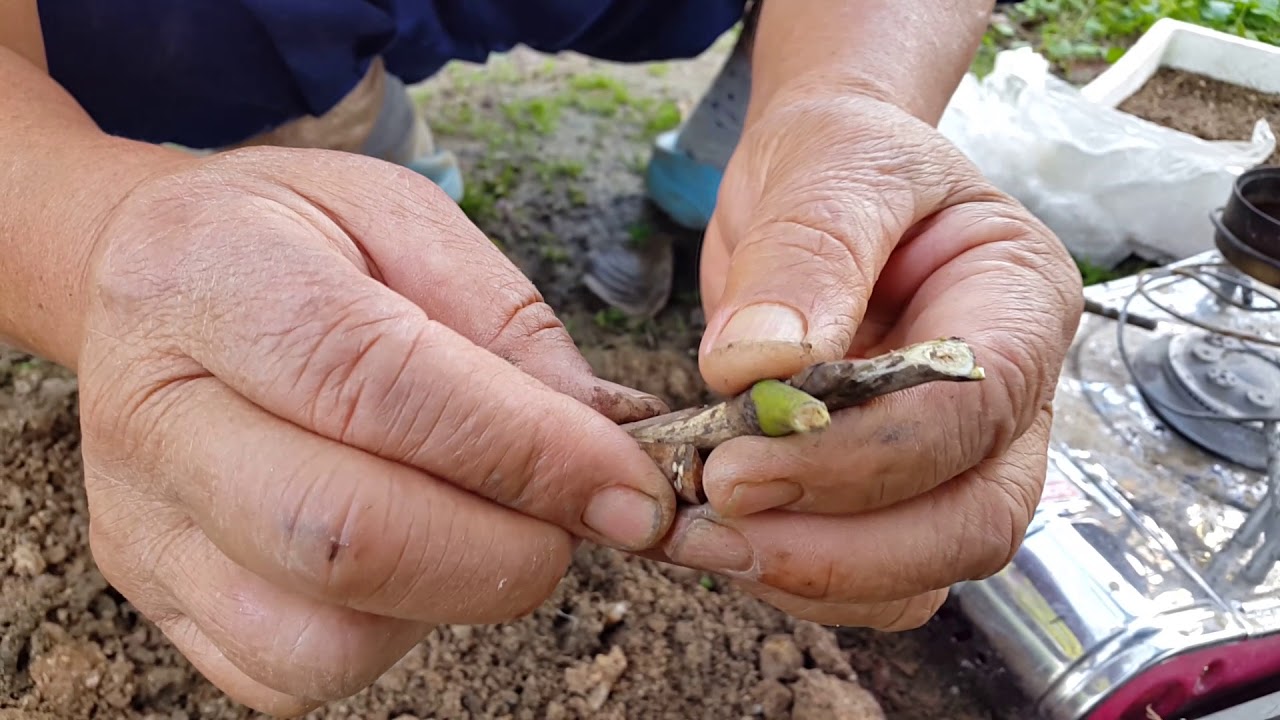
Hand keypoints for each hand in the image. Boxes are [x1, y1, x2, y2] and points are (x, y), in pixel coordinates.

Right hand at [75, 147, 676, 714]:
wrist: (156, 279)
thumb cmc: (294, 242)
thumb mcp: (406, 222)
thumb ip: (510, 329)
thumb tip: (610, 446)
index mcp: (211, 277)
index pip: (379, 387)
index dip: (527, 452)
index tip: (633, 489)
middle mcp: (149, 412)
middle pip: (342, 536)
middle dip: (507, 552)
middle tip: (582, 520)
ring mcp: (138, 523)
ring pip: (321, 638)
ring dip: (453, 601)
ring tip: (482, 522)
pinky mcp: (157, 596)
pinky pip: (292, 674)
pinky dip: (391, 636)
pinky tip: (411, 555)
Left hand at [660, 92, 1081, 627]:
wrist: (818, 181)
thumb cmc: (840, 159)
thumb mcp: (827, 163)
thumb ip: (806, 252)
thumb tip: (759, 365)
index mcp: (1018, 304)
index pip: (970, 412)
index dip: (861, 458)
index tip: (740, 466)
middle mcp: (1009, 398)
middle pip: (973, 522)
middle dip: (844, 548)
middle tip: (718, 520)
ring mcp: (959, 458)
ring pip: (925, 572)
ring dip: (814, 578)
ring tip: (704, 535)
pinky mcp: (895, 492)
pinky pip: (871, 578)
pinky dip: (797, 578)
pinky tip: (723, 535)